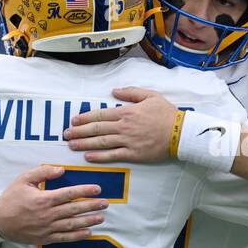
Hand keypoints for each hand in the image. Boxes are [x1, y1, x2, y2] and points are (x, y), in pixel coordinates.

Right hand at [0, 165, 109, 244]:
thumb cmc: (11, 198)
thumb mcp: (23, 180)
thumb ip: (43, 173)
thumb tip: (61, 169)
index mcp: (44, 199)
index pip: (69, 194)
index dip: (84, 191)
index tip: (97, 189)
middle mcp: (48, 214)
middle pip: (74, 209)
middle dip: (92, 206)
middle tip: (105, 203)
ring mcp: (47, 228)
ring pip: (72, 224)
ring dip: (88, 221)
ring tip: (101, 217)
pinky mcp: (45, 238)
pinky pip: (64, 238)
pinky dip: (77, 236)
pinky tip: (88, 233)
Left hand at [63, 87, 178, 163]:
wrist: (181, 133)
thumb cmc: (167, 113)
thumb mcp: (150, 96)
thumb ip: (131, 92)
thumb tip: (114, 91)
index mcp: (127, 112)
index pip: (100, 115)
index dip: (84, 117)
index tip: (73, 120)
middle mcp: (124, 126)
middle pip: (96, 129)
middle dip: (78, 131)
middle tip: (66, 134)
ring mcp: (128, 141)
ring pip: (101, 142)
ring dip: (84, 143)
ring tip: (71, 145)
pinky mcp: (134, 154)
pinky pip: (112, 155)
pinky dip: (99, 156)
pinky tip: (88, 156)